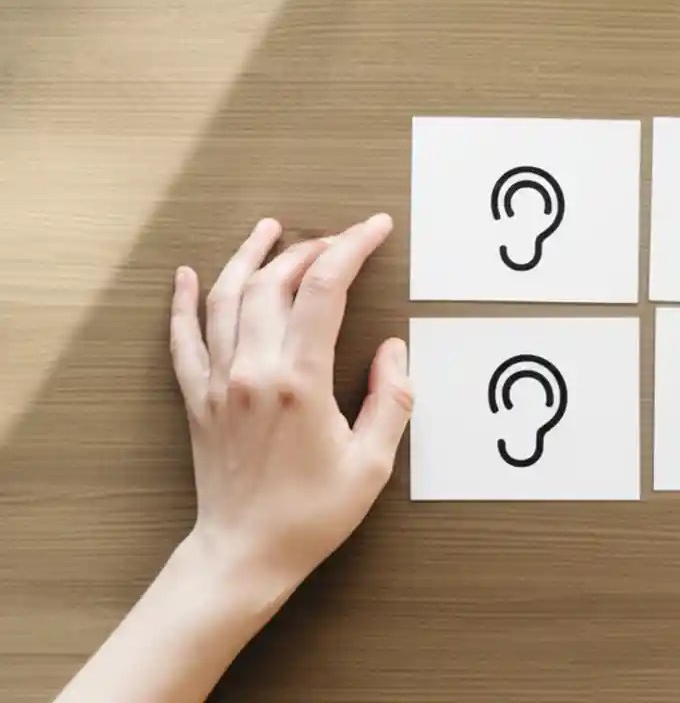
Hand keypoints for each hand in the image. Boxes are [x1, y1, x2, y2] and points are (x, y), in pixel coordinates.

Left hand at [169, 213, 411, 601]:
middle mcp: (252, 371)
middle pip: (275, 282)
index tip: (373, 229)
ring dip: (250, 257)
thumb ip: (390, 399)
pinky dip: (183, 302)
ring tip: (269, 230)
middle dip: (310, 249)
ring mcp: (219, 382)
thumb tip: (392, 350)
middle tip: (338, 240)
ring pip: (227, 297)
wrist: (245, 553)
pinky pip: (184, 338)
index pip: (325, 290)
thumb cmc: (311, 515)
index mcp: (299, 381)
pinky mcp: (198, 399)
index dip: (351, 249)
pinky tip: (187, 276)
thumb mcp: (372, 463)